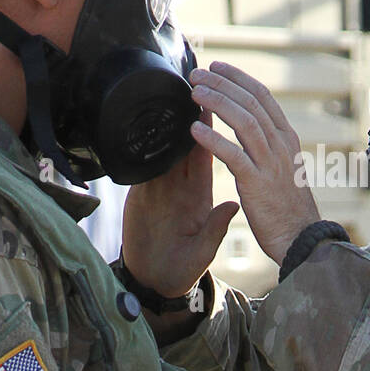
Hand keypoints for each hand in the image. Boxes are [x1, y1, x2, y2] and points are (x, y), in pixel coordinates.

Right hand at [121, 109, 238, 297]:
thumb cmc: (182, 267)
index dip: (211, 129)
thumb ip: (215, 227)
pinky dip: (140, 154)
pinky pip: (139, 171)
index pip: (207, 155)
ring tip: (163, 101)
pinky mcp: (137, 200)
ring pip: (160, 154)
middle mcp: (178, 188)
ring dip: (162, 130)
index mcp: (198, 194)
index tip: (216, 102)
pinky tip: (137, 136)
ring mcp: (157, 192)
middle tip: (189, 85)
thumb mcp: (202, 249)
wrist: (156, 284)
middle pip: (184, 146)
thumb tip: (233, 206)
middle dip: (187, 117)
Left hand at [188, 62, 320, 265]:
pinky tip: (195, 130)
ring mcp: (270, 163)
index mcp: (286, 138)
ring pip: (243, 121)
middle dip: (222, 83)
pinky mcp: (257, 183)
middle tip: (197, 74)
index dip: (239, 78)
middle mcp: (281, 145)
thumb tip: (252, 124)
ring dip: (216, 102)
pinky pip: (233, 154)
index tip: (217, 67)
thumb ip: (269, 144)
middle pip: (250, 102)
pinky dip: (213, 139)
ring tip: (194, 92)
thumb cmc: (288, 205)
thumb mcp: (284, 166)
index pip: (263, 96)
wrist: (302, 237)